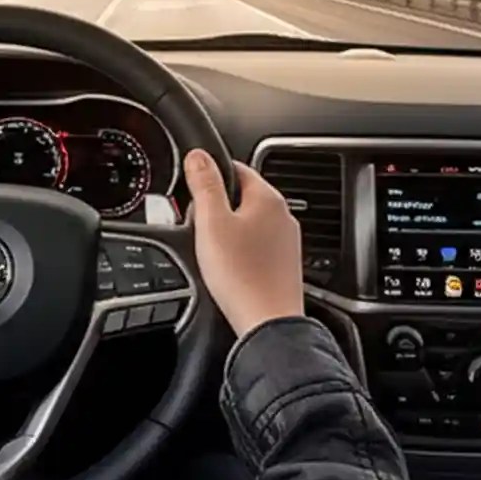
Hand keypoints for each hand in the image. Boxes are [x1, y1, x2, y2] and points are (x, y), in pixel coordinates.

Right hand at [184, 149, 303, 336]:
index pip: (235, 167)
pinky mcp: (284, 263)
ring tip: (213, 251)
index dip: (209, 177)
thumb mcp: (212, 223)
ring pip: (250, 222)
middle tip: (200, 227)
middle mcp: (283, 215)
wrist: (268, 323)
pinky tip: (230, 268)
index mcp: (267, 197)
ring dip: (229, 230)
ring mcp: (286, 240)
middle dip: (217, 207)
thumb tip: (199, 155)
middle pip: (242, 196)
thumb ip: (205, 185)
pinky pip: (257, 246)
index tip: (193, 194)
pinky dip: (241, 251)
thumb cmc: (241, 276)